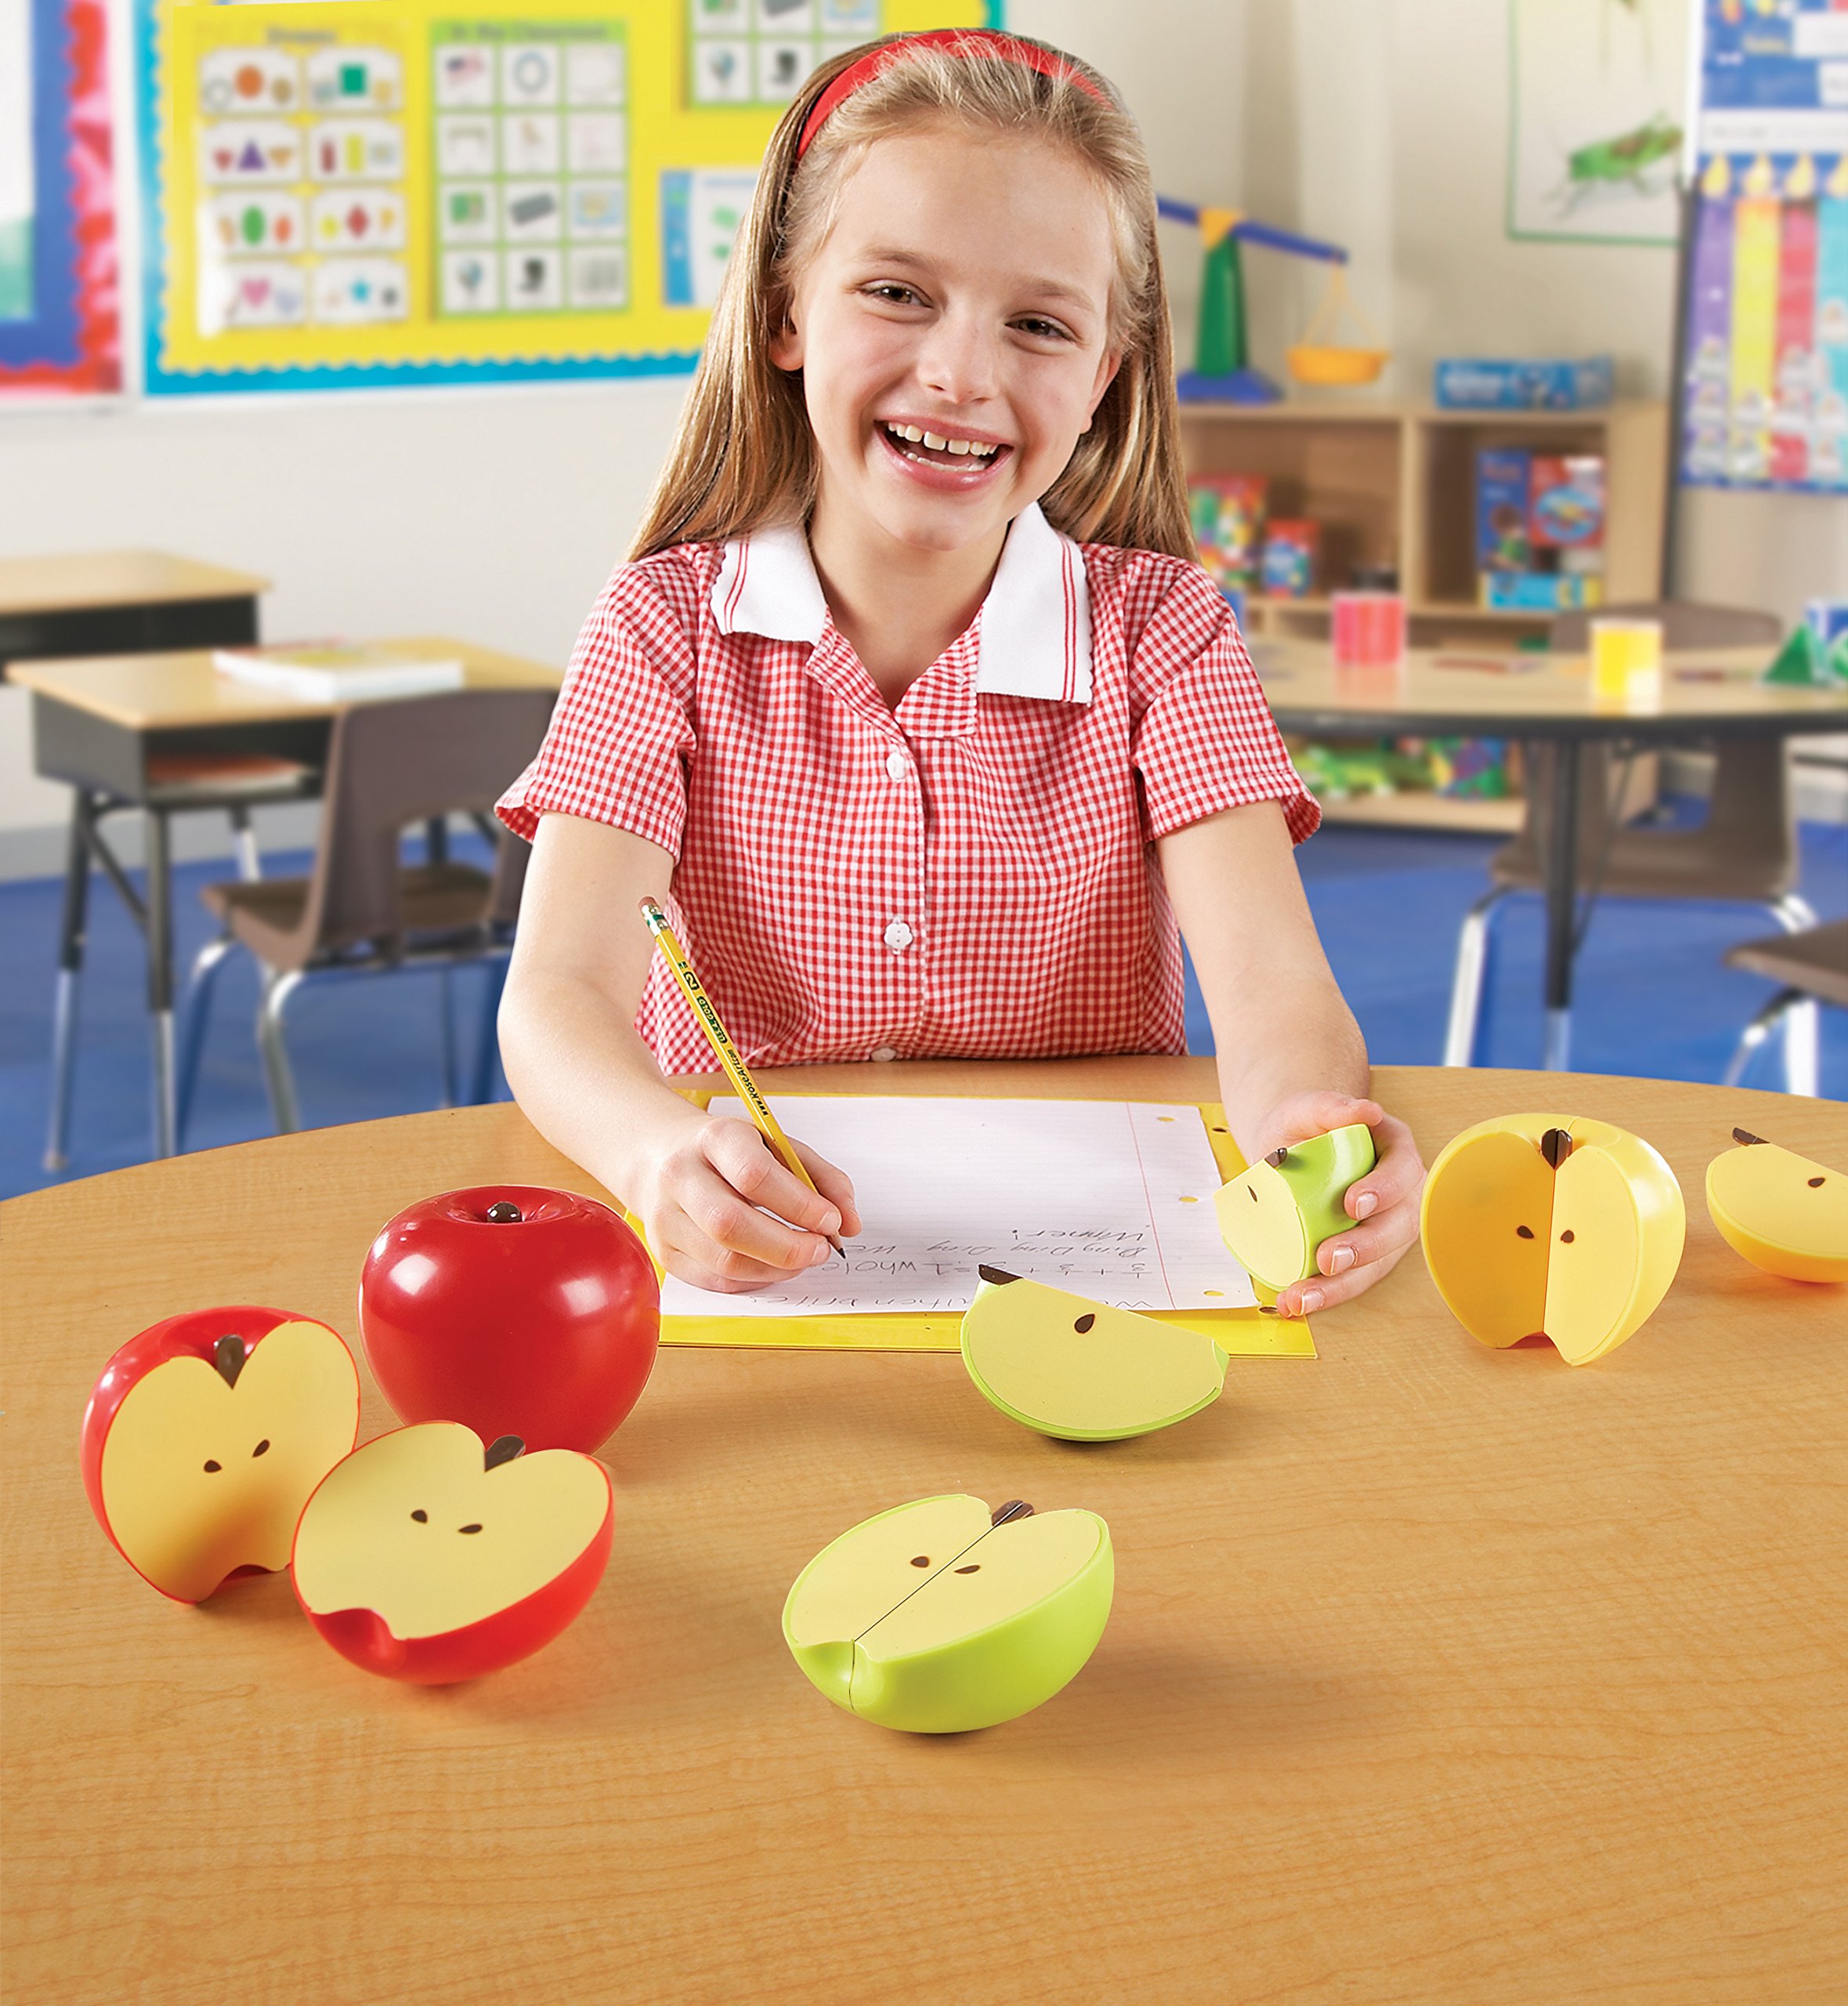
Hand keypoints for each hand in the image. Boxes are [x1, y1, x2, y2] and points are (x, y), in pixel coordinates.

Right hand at [630, 1115, 861, 1294]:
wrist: (658, 1154)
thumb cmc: (729, 1151)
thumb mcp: (777, 1144)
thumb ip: (822, 1178)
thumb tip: (851, 1224)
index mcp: (714, 1139)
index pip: (754, 1176)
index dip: (799, 1205)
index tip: (831, 1221)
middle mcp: (680, 1177)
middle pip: (731, 1226)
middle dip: (787, 1247)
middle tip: (821, 1250)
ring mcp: (666, 1218)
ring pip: (724, 1262)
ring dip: (776, 1269)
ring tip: (802, 1257)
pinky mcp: (665, 1252)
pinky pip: (716, 1281)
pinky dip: (755, 1280)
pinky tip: (773, 1265)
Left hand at [1247, 1091, 1423, 1317]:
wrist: (1286, 1148)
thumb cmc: (1302, 1126)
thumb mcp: (1307, 1108)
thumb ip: (1330, 1106)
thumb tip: (1365, 1110)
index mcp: (1395, 1152)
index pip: (1402, 1173)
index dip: (1384, 1191)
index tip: (1353, 1204)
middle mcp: (1400, 1195)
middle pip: (1398, 1227)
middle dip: (1366, 1248)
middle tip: (1328, 1259)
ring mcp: (1384, 1228)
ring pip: (1377, 1264)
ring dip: (1341, 1286)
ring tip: (1303, 1297)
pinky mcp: (1363, 1255)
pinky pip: (1352, 1278)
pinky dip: (1325, 1294)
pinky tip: (1296, 1303)